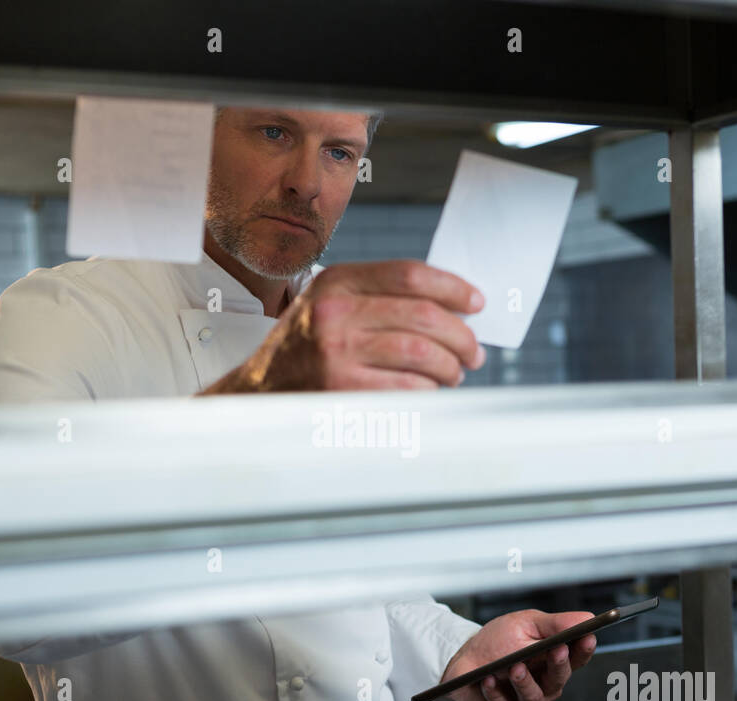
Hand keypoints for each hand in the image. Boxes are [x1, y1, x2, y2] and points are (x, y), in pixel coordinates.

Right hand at [203, 260, 485, 392]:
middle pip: (422, 314)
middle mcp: (334, 310)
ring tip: (454, 372)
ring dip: (449, 365)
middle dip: (460, 335)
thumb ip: (380, 297)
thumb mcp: (332, 304)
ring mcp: (335, 350)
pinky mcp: (340, 388)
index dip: (452, 288)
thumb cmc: (306, 348)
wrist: (260, 391)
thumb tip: (453, 307)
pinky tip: (431, 389)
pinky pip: (407, 387)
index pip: (409, 274)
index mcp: (337, 281)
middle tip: (473, 351)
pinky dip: (429, 390)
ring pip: (420, 352)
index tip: (475, 302)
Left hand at [441, 609, 597, 700]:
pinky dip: (497, 694)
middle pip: (559, 679)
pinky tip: (488, 680)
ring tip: (514, 668)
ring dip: (524, 683)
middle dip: (559, 665)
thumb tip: (588, 618)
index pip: (577, 658)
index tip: (587, 636)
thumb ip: (555, 624)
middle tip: (556, 650)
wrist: (463, 660)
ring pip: (534, 699)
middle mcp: (546, 686)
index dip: (584, 649)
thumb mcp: (525, 624)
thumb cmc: (497, 641)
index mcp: (554, 661)